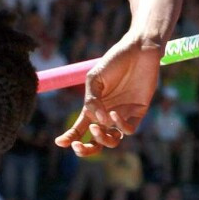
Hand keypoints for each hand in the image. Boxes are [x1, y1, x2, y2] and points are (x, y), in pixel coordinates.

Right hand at [54, 36, 161, 155]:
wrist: (138, 50)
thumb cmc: (114, 61)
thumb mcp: (95, 78)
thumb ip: (91, 100)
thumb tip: (96, 121)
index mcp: (94, 107)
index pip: (81, 128)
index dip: (70, 137)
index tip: (60, 142)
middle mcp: (108, 115)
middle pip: (96, 142)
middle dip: (86, 150)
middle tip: (78, 146)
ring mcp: (123, 115)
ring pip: (112, 140)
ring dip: (102, 138)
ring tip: (97, 126)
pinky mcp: (139, 112)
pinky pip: (128, 129)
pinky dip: (119, 125)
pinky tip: (113, 113)